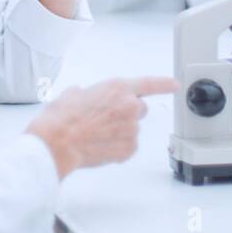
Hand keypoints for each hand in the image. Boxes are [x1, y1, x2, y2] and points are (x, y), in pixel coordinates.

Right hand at [27, 76, 178, 177]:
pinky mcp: (129, 148)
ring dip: (119, 131)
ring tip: (95, 135)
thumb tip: (85, 97)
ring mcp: (131, 129)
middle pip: (139, 109)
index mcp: (117, 88)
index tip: (175, 85)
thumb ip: (89, 93)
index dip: (164, 84)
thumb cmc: (61, 119)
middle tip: (104, 120)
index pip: (149, 84)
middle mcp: (129, 106)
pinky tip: (99, 147)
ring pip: (131, 129)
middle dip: (125, 113)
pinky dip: (117, 148)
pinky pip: (128, 147)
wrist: (56, 143)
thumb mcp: (73, 94)